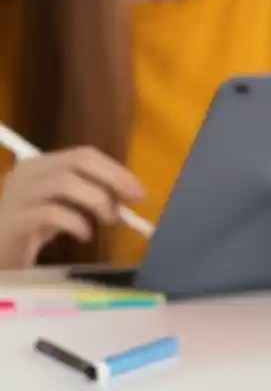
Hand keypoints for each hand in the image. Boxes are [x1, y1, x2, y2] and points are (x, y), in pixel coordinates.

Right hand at [0, 147, 143, 268]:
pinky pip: (50, 212)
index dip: (116, 171)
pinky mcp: (12, 221)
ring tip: (108, 220)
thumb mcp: (63, 206)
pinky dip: (76, 222)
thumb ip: (90, 195)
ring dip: (97, 201)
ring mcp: (15, 195)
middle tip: (130, 204)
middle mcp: (26, 173)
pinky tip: (84, 234)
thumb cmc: (31, 230)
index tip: (138, 192)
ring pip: (64, 183)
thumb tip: (129, 194)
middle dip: (112, 180)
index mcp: (40, 165)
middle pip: (77, 162)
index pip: (84, 155)